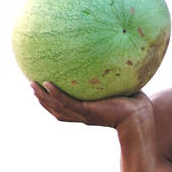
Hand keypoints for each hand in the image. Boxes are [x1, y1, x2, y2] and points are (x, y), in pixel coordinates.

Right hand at [30, 80, 151, 131]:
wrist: (140, 117)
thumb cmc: (134, 103)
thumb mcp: (120, 87)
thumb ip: (112, 76)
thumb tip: (114, 54)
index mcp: (88, 112)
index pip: (66, 109)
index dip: (53, 102)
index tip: (44, 90)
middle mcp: (83, 116)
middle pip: (56, 110)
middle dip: (43, 100)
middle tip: (31, 87)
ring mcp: (84, 115)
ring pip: (57, 108)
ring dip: (43, 98)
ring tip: (32, 85)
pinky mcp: (88, 112)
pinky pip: (67, 103)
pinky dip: (56, 95)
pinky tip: (48, 84)